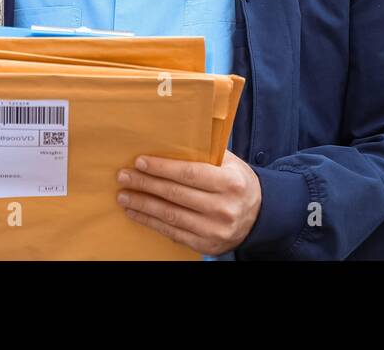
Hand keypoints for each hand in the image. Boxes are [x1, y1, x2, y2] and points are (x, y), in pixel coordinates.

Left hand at [115, 150, 261, 255]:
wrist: (259, 217)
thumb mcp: (231, 163)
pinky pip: (172, 233)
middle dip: (145, 185)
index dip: (162, 168)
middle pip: (176, 195)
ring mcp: (214, 229)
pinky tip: (136, 212)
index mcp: (230, 183)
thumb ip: (206, 152)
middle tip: (123, 177)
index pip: (190, 174)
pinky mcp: (206, 245)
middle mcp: (223, 208)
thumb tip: (171, 138)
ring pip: (170, 216)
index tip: (140, 162)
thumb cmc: (238, 183)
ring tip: (123, 195)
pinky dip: (151, 222)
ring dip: (143, 205)